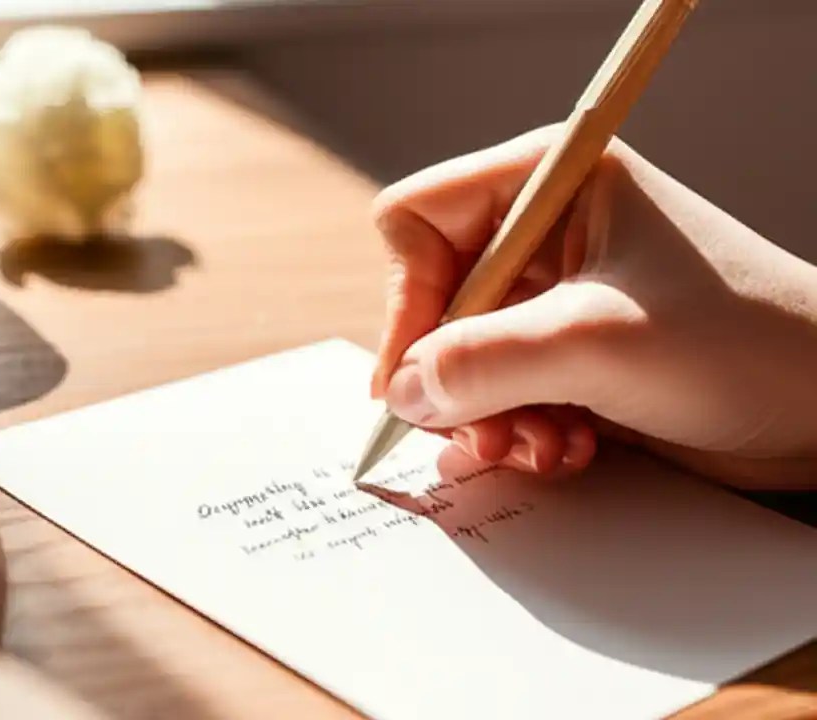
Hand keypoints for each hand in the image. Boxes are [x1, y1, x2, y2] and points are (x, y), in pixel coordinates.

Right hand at [371, 125, 816, 489]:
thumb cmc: (741, 346)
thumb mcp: (594, 346)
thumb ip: (480, 363)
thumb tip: (402, 392)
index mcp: (550, 183)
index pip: (418, 220)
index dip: (407, 297)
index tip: (415, 373)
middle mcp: (545, 233)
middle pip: (434, 300)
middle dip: (454, 376)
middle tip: (484, 428)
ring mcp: (557, 296)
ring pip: (461, 356)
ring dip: (490, 414)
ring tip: (542, 444)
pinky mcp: (570, 352)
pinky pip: (499, 391)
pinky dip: (519, 429)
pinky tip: (567, 447)